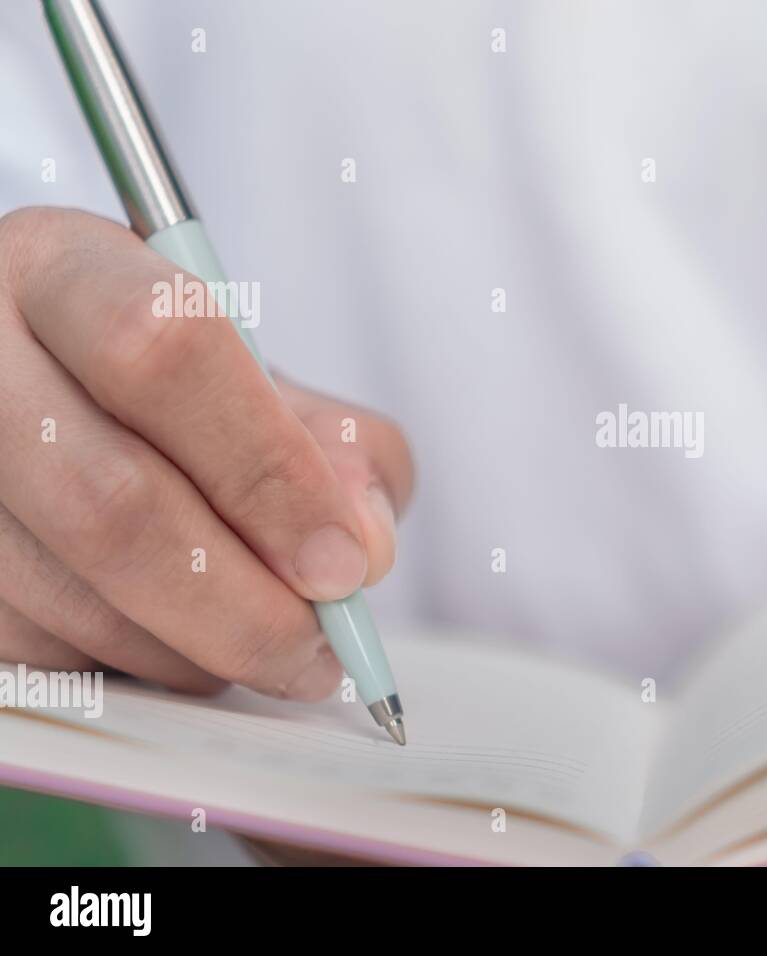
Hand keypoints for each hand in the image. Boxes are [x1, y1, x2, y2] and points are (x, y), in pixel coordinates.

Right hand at [0, 207, 413, 697]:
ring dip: (195, 651)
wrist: (50, 396)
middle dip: (242, 604)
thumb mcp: (265, 375)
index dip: (267, 471)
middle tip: (322, 647)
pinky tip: (180, 637)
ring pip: (71, 599)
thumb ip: (340, 447)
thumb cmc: (178, 386)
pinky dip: (138, 667)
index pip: (163, 352)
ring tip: (262, 640)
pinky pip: (42, 652)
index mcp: (62, 269)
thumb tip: (361, 550)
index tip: (344, 565)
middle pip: (109, 502)